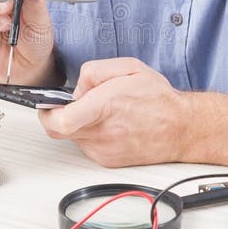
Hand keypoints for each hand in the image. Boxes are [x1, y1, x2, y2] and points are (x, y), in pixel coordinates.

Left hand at [38, 57, 185, 166]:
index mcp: (104, 107)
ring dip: (78, 124)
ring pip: (73, 137)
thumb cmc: (158, 98)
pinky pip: (87, 146)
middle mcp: (102, 132)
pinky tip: (109, 124)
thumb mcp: (128, 67)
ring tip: (102, 112)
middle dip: (60, 115)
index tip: (46, 105)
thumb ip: (95, 71)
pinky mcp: (107, 161)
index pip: (60, 121)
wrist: (182, 128)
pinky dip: (90, 134)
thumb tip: (76, 88)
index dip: (46, 112)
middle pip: (59, 130)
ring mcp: (104, 150)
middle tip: (72, 105)